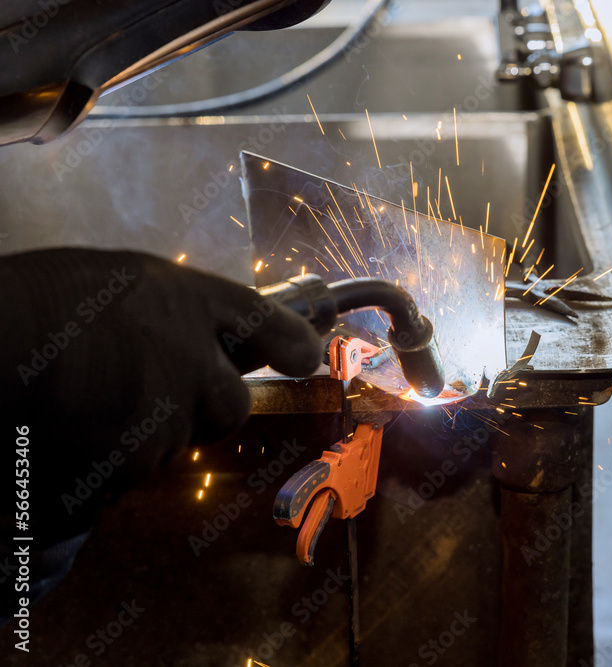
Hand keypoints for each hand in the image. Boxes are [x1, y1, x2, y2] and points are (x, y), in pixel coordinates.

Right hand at [1, 248, 321, 544]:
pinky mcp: (132, 464)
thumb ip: (167, 311)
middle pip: (231, 406)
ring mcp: (166, 416)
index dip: (294, 344)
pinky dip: (105, 465)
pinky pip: (130, 474)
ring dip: (145, 436)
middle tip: (153, 393)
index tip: (304, 357)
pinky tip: (67, 436)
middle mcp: (194, 361)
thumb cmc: (38, 301)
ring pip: (175, 444)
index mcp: (189, 303)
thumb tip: (191, 336)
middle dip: (205, 408)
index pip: (268, 324)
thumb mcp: (116, 284)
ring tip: (85, 408)